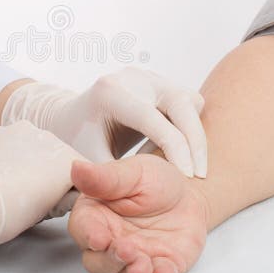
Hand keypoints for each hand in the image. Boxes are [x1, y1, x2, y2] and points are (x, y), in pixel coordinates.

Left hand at [0, 121, 84, 253]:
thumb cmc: (14, 214)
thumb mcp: (49, 211)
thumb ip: (64, 197)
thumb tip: (68, 194)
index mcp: (68, 159)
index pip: (79, 172)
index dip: (69, 187)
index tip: (56, 200)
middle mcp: (49, 137)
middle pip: (55, 154)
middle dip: (48, 168)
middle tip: (31, 192)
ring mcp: (21, 130)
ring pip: (31, 143)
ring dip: (27, 157)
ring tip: (10, 181)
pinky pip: (7, 141)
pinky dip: (4, 152)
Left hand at [1, 68, 206, 176]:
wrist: (74, 116)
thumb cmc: (80, 139)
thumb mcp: (89, 157)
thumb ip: (109, 174)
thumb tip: (132, 196)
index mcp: (110, 93)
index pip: (152, 118)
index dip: (175, 148)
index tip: (188, 177)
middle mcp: (132, 79)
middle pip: (181, 103)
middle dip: (195, 140)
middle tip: (199, 174)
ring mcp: (147, 76)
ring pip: (189, 101)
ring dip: (195, 132)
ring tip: (187, 163)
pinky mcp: (159, 81)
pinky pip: (187, 101)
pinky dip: (190, 124)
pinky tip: (175, 147)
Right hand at [67, 154, 208, 272]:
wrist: (188, 191)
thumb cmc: (152, 180)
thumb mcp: (130, 172)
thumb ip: (103, 177)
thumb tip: (77, 168)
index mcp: (96, 214)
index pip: (82, 229)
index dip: (88, 236)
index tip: (98, 238)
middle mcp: (112, 240)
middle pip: (97, 262)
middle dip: (108, 261)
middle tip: (124, 249)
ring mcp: (136, 257)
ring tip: (142, 263)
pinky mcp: (162, 266)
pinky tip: (164, 270)